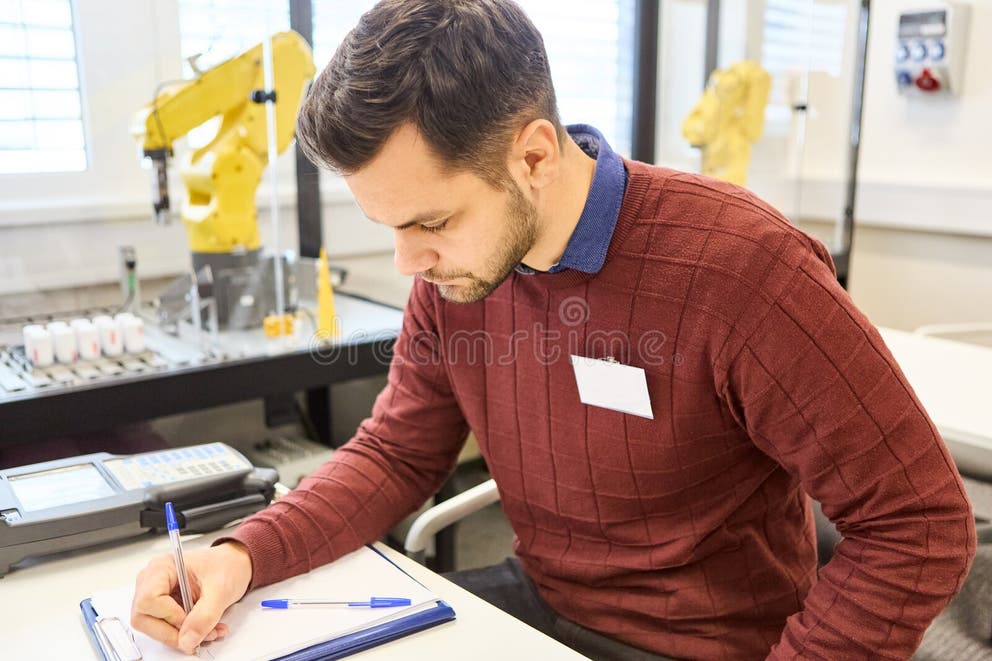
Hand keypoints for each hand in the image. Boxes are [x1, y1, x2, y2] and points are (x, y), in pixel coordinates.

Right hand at [131, 541, 252, 654]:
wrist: (234, 565)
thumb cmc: (226, 565)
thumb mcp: (221, 589)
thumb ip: (204, 616)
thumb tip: (187, 641)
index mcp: (162, 567)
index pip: (148, 600)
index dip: (169, 616)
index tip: (190, 619)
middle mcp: (152, 581)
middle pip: (144, 618)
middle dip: (173, 633)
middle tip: (201, 634)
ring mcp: (155, 596)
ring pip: (153, 628)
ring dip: (181, 637)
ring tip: (209, 631)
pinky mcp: (162, 608)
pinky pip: (164, 629)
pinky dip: (185, 635)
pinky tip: (205, 629)